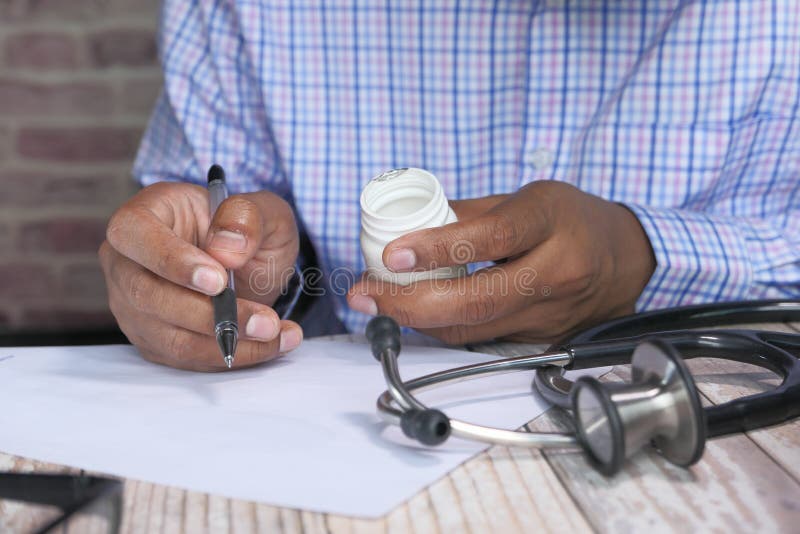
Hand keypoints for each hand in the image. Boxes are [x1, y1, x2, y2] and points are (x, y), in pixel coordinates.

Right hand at [99, 182, 302, 370]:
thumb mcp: (263, 210)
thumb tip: (227, 249)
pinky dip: (232, 355)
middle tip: (265, 321)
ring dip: (228, 342)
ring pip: (169, 337)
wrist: (250, 266)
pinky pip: (186, 358)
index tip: (219, 280)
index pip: (134, 234)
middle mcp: (126, 262)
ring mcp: (133, 305)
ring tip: (276, 333)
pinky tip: (271, 343)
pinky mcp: (152, 340)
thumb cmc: (246, 231)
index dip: (172, 260)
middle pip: (148, 295)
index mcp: (144, 215)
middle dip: (211, 315)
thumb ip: (248, 217)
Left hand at [347, 181, 654, 343]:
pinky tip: (416, 314)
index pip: (492, 238)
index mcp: (550, 222)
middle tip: (367, 294)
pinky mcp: (541, 338)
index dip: (438, 247)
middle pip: (477, 300)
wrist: (624, 259)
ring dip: (417, 320)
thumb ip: (468, 213)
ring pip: (473, 329)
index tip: (392, 253)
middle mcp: (555, 272)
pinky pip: (482, 339)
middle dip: (410, 303)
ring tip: (378, 303)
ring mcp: (550, 313)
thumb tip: (408, 224)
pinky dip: (443, 328)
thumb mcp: (525, 198)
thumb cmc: (571, 220)